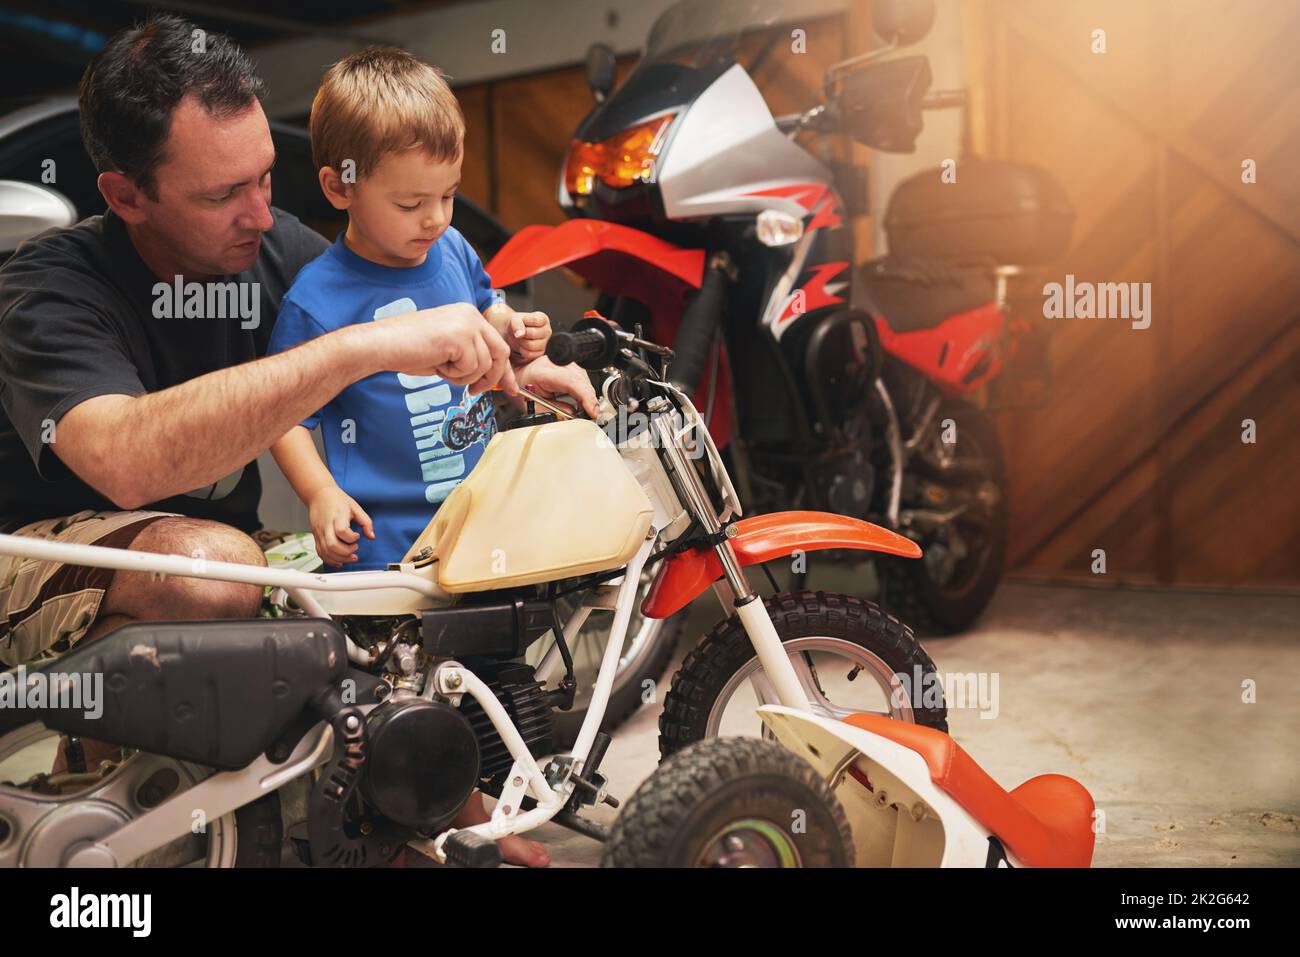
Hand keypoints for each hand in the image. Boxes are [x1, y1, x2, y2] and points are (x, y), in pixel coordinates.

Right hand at [308, 485, 374, 567]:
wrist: (319, 494)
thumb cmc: (337, 500)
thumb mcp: (356, 508)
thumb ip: (366, 522)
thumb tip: (372, 536)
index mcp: (337, 516)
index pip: (341, 531)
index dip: (351, 538)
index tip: (357, 536)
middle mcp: (326, 526)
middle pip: (332, 545)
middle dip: (346, 552)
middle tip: (355, 550)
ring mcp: (319, 532)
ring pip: (325, 551)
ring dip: (339, 558)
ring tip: (350, 557)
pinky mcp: (315, 536)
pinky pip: (320, 552)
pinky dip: (329, 560)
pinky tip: (339, 561)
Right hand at [359, 303, 518, 396]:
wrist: (382, 344)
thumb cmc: (407, 348)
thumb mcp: (447, 349)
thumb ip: (470, 355)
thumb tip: (491, 376)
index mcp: (467, 314)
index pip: (497, 344)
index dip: (503, 370)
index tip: (509, 387)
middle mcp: (470, 315)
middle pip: (500, 354)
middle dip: (491, 378)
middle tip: (475, 390)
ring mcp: (466, 324)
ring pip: (484, 365)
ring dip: (463, 376)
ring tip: (441, 367)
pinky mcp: (460, 337)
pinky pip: (470, 368)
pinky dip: (454, 375)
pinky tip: (437, 364)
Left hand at [505, 310, 550, 362]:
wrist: (515, 334)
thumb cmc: (518, 324)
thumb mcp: (515, 319)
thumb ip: (517, 323)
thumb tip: (519, 335)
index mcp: (544, 319)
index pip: (535, 320)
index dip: (524, 322)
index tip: (520, 322)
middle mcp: (547, 331)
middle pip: (533, 333)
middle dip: (522, 333)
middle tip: (518, 332)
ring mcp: (545, 343)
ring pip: (531, 345)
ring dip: (521, 342)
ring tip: (520, 338)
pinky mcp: (540, 352)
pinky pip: (529, 354)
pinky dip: (522, 350)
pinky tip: (521, 345)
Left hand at [514, 354, 599, 418]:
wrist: (520, 372)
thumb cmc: (524, 386)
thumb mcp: (534, 404)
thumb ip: (554, 411)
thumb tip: (573, 415)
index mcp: (544, 371)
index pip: (572, 382)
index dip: (586, 397)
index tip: (592, 412)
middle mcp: (556, 363)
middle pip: (582, 381)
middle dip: (590, 400)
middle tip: (592, 416)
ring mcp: (565, 361)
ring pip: (585, 379)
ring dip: (588, 395)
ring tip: (588, 410)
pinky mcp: (570, 364)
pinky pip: (583, 377)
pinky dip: (586, 390)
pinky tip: (584, 400)